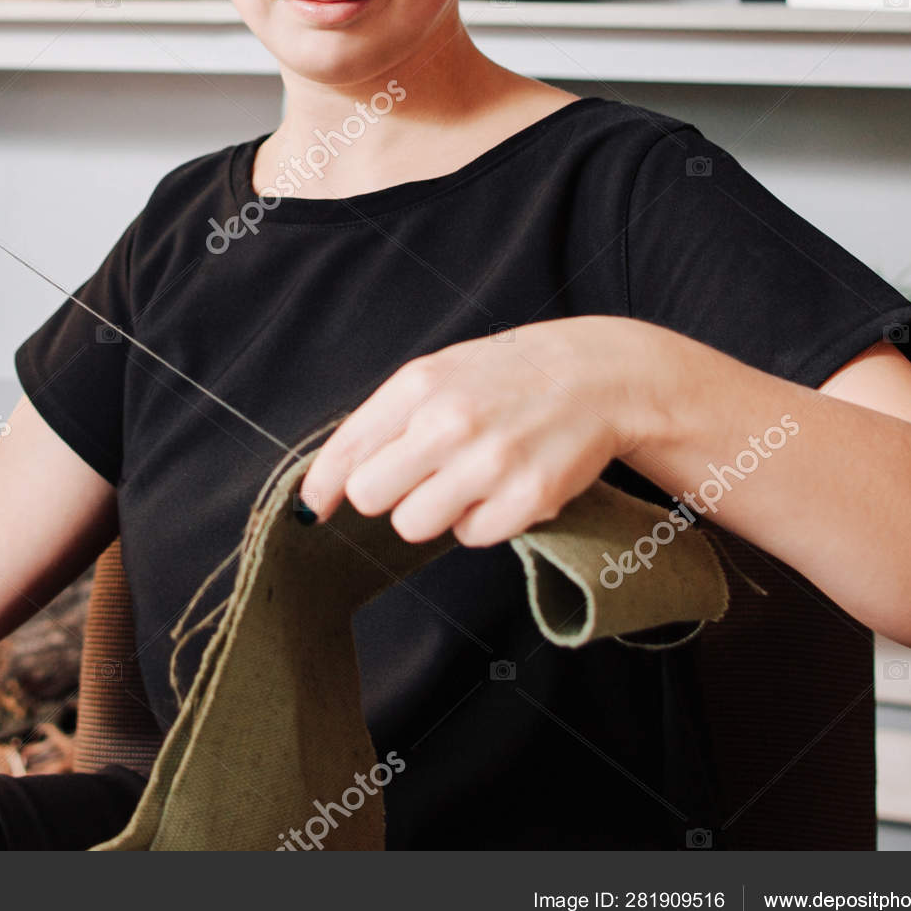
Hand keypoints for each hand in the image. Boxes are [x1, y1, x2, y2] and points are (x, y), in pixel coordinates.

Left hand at [297, 316, 659, 547]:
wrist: (597, 375)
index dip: (321, 487)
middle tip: (420, 474)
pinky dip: (480, 520)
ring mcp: (490, 463)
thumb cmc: (507, 376)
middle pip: (370, 496)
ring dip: (433, 510)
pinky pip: (470, 537)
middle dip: (387, 492)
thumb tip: (329, 483)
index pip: (346, 452)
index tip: (313, 507)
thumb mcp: (438, 374)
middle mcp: (449, 423)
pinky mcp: (528, 498)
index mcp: (419, 386)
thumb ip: (384, 421)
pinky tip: (501, 486)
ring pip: (414, 525)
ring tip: (466, 477)